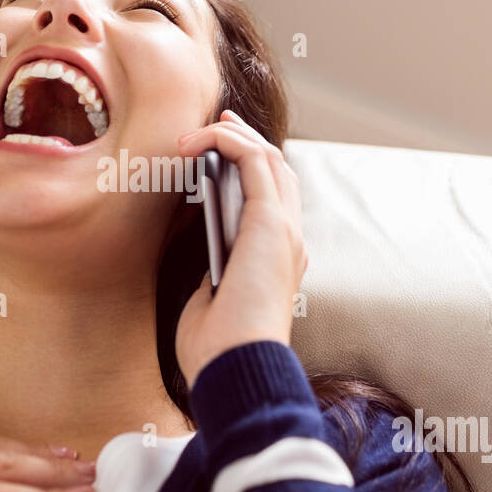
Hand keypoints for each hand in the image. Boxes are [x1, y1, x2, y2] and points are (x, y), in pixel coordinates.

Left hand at [174, 109, 307, 388]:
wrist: (235, 367)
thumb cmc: (218, 350)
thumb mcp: (213, 301)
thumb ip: (217, 275)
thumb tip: (207, 259)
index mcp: (279, 262)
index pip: (274, 200)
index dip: (251, 168)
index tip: (220, 150)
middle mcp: (289, 242)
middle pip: (276, 172)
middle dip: (246, 141)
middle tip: (217, 124)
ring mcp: (285, 231)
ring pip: (269, 160)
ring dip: (234, 138)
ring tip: (201, 130)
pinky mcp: (271, 223)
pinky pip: (255, 162)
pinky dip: (230, 143)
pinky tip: (204, 139)